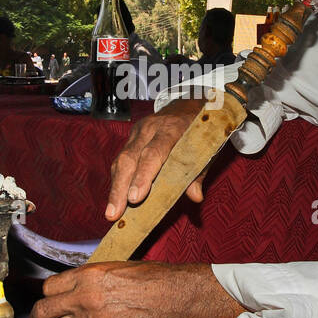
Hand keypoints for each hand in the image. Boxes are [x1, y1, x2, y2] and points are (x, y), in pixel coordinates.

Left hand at [28, 261, 243, 317]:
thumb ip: (92, 278)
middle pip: (44, 311)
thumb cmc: (152, 278)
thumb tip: (77, 288)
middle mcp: (85, 297)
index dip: (49, 296)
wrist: (176, 295)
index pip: (49, 287)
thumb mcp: (116, 267)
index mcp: (87, 275)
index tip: (50, 302)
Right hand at [106, 98, 205, 220]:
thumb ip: (198, 172)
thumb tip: (195, 196)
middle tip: (115, 213)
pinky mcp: (132, 137)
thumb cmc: (199, 131)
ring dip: (115, 188)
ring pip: (121, 160)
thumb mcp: (206, 149)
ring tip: (112, 212)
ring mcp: (138, 131)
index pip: (154, 153)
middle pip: (130, 158)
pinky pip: (121, 160)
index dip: (143, 176)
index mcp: (172, 128)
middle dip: (120, 188)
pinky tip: (116, 199)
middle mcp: (151, 128)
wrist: (190, 104)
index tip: (135, 198)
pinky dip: (118, 181)